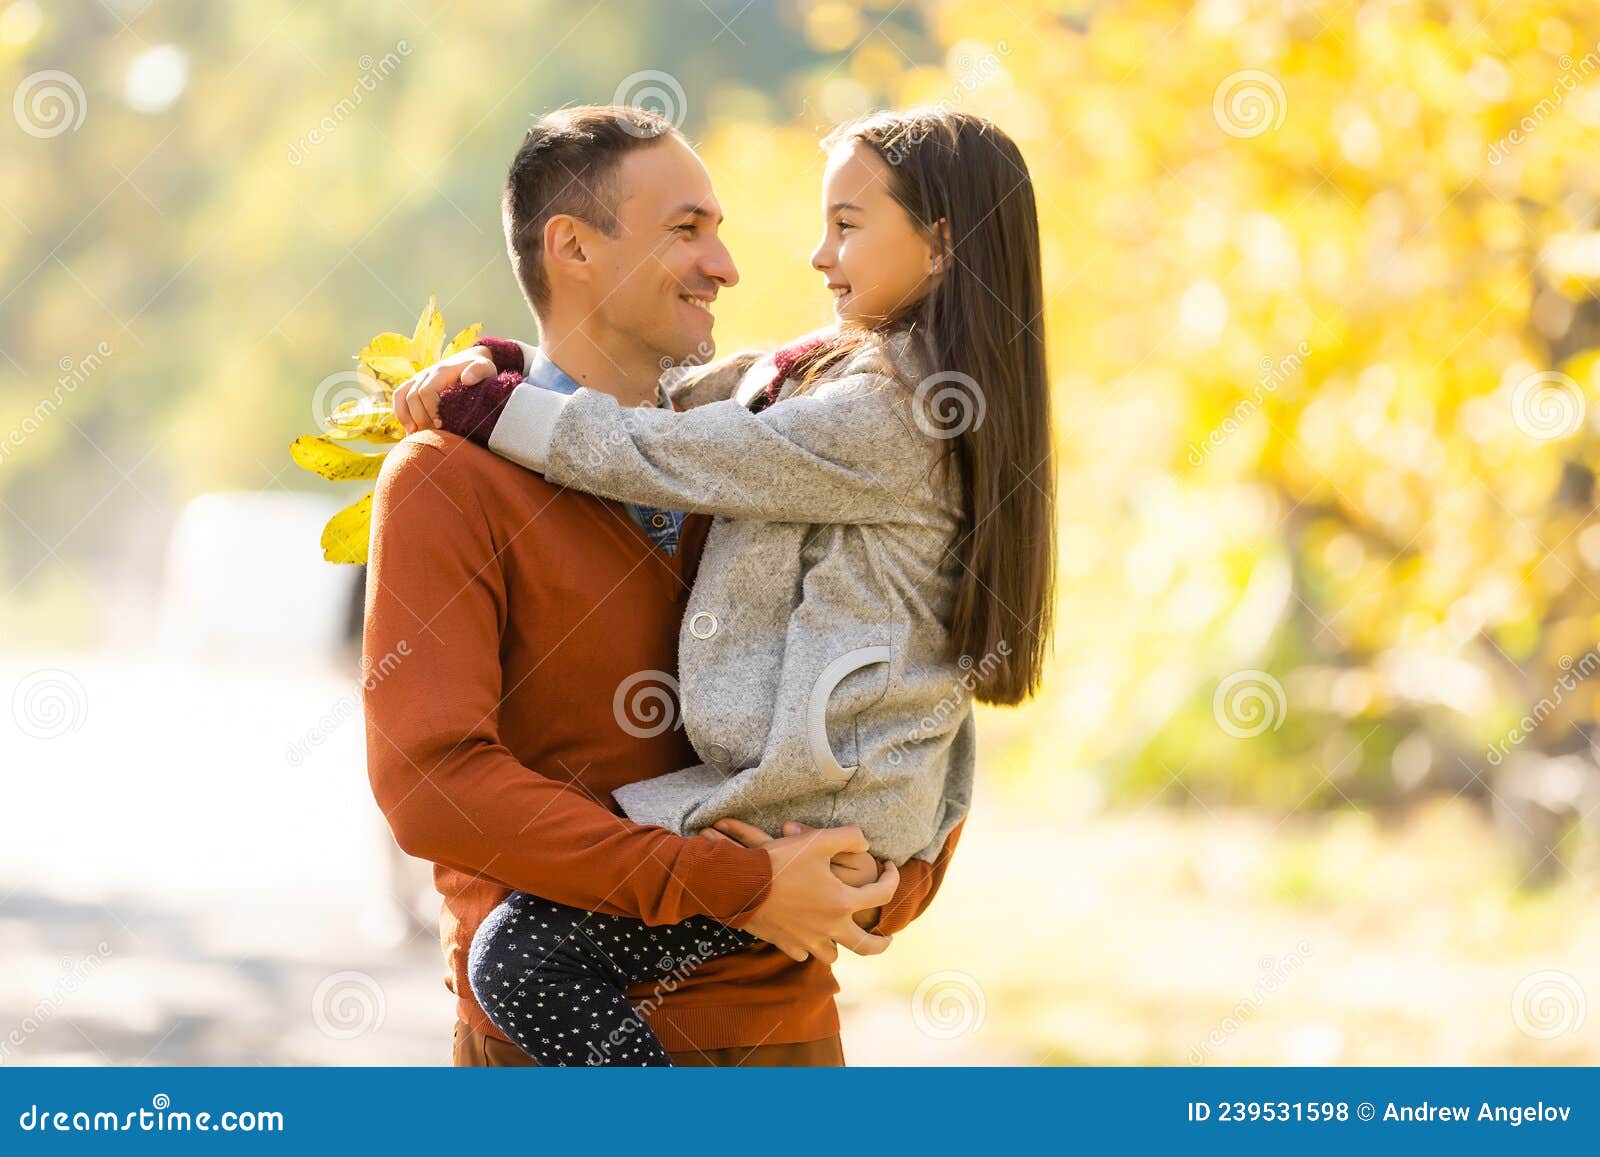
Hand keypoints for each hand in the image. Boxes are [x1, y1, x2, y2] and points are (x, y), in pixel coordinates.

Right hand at [393, 345, 496, 433]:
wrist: (470, 359)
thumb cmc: (480, 368)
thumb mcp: (485, 367)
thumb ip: (478, 371)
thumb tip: (466, 379)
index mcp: (441, 371)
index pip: (426, 392)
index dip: (431, 410)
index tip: (441, 425)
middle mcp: (426, 374)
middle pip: (413, 397)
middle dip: (421, 418)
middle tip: (433, 434)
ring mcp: (418, 378)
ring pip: (402, 396)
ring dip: (407, 418)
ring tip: (417, 435)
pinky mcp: (414, 384)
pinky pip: (399, 396)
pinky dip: (401, 413)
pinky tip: (410, 430)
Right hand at [700, 818, 897, 963]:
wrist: (739, 884)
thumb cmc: (780, 860)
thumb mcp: (817, 840)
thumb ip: (849, 837)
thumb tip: (867, 843)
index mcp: (842, 902)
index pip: (883, 894)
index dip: (893, 878)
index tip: (890, 867)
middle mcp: (829, 928)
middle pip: (867, 947)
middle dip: (882, 943)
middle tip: (888, 938)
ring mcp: (807, 940)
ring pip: (832, 955)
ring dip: (839, 944)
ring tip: (840, 933)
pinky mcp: (785, 944)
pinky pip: (803, 953)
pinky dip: (807, 946)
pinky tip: (806, 934)